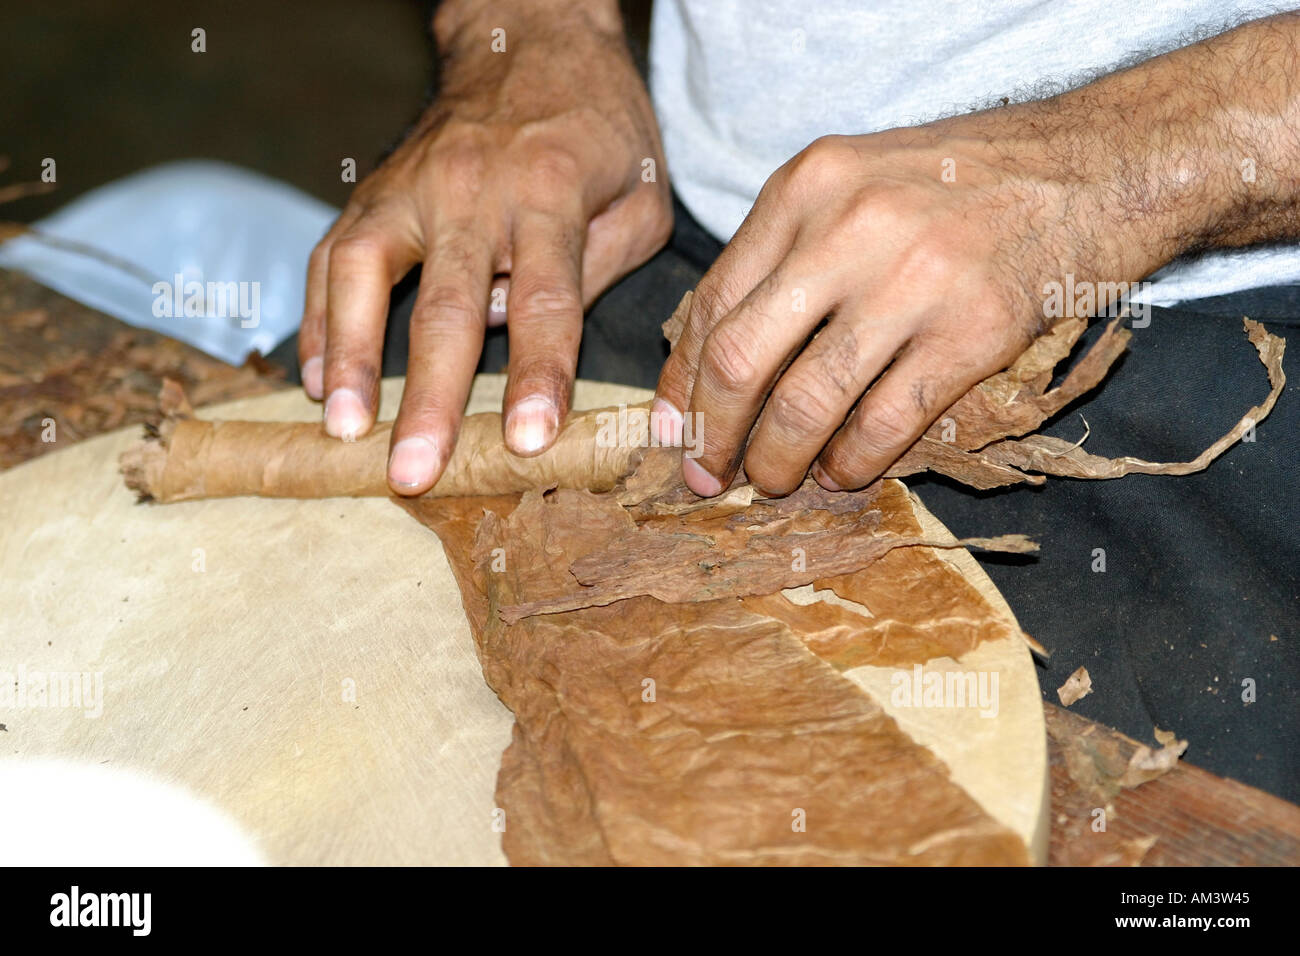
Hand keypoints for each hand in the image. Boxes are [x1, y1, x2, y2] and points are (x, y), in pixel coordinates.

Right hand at [299, 0, 670, 493]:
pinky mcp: (374, 190)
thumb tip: (526, 333)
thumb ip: (601, 268)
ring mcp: (412, 189)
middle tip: (414, 472)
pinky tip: (318, 379)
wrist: (527, 38)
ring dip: (351, 361)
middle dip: (431, 400)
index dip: (539, 377)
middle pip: (448, 309)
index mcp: (551, 196)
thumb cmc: (597, 127)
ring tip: (342, 430)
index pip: (548, 303)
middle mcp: (472, 193)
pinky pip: (332, 257)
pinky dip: (322, 321)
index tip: (528, 441)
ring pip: (365, 276)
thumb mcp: (641, 192)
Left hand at [653, 115, 1175, 497]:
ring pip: (807, 402)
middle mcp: (849, 228)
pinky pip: (885, 423)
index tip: (672, 429)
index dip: (683, 381)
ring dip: (777, 460)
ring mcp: (913, 280)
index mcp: (805, 187)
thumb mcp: (853, 186)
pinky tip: (843, 473)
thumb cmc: (957, 185)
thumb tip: (714, 360)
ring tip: (774, 481)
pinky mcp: (972, 331)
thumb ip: (784, 255)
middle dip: (714, 432)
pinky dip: (852, 463)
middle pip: (743, 358)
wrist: (1088, 168)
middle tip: (709, 473)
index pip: (713, 302)